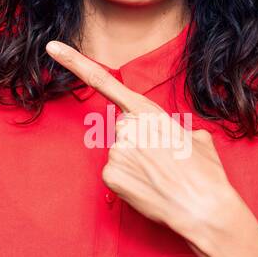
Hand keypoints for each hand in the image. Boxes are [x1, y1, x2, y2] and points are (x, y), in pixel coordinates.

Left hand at [45, 39, 243, 247]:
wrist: (203, 208)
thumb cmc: (205, 174)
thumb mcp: (197, 138)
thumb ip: (174, 129)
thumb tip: (175, 138)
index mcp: (147, 112)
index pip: (105, 82)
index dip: (74, 63)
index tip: (52, 48)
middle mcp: (127, 127)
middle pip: (121, 129)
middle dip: (138, 141)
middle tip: (163, 160)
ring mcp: (116, 152)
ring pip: (119, 152)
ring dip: (136, 163)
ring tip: (161, 176)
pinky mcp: (110, 176)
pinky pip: (115, 174)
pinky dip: (129, 182)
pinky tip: (148, 188)